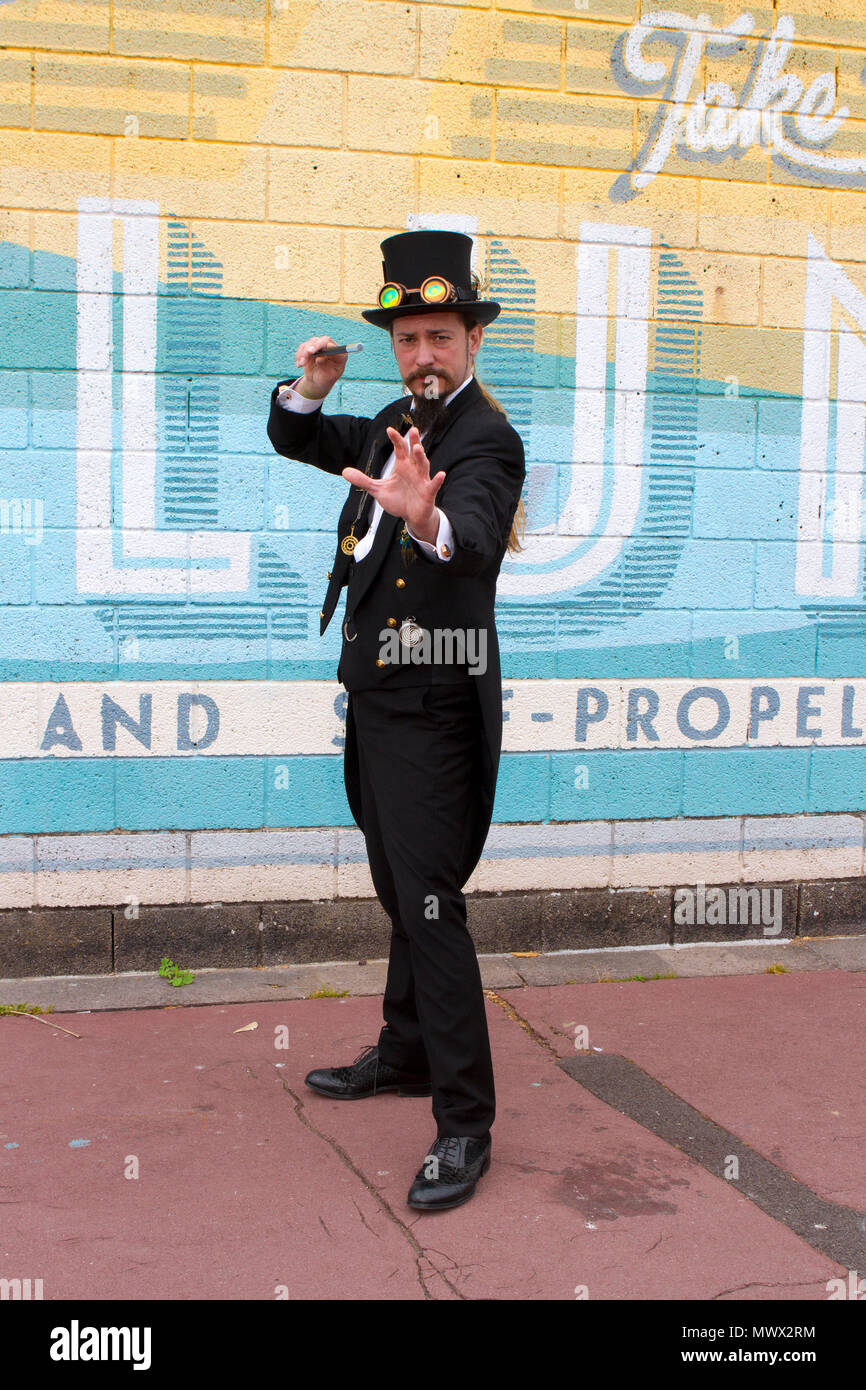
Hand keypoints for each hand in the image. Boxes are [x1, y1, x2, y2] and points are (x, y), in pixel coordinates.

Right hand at [294, 335, 346, 399]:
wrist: (317, 380)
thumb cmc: (326, 379)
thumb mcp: (328, 377)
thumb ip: (326, 367)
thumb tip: (319, 358)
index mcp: (340, 356)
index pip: (337, 349)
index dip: (333, 347)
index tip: (328, 346)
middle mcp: (330, 348)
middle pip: (324, 341)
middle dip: (315, 346)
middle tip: (309, 352)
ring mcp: (320, 346)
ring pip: (311, 343)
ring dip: (304, 353)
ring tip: (301, 364)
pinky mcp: (310, 347)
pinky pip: (303, 347)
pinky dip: (299, 355)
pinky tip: (299, 365)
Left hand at [342, 425, 444, 539]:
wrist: (412, 516)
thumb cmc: (398, 500)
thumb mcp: (378, 490)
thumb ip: (363, 480)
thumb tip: (344, 472)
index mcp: (402, 466)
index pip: (400, 449)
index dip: (396, 439)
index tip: (389, 429)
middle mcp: (413, 470)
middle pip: (413, 453)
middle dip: (413, 442)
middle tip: (412, 430)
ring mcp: (422, 481)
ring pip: (423, 466)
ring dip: (421, 457)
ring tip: (417, 448)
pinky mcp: (428, 493)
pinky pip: (433, 486)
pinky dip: (437, 480)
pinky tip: (441, 475)